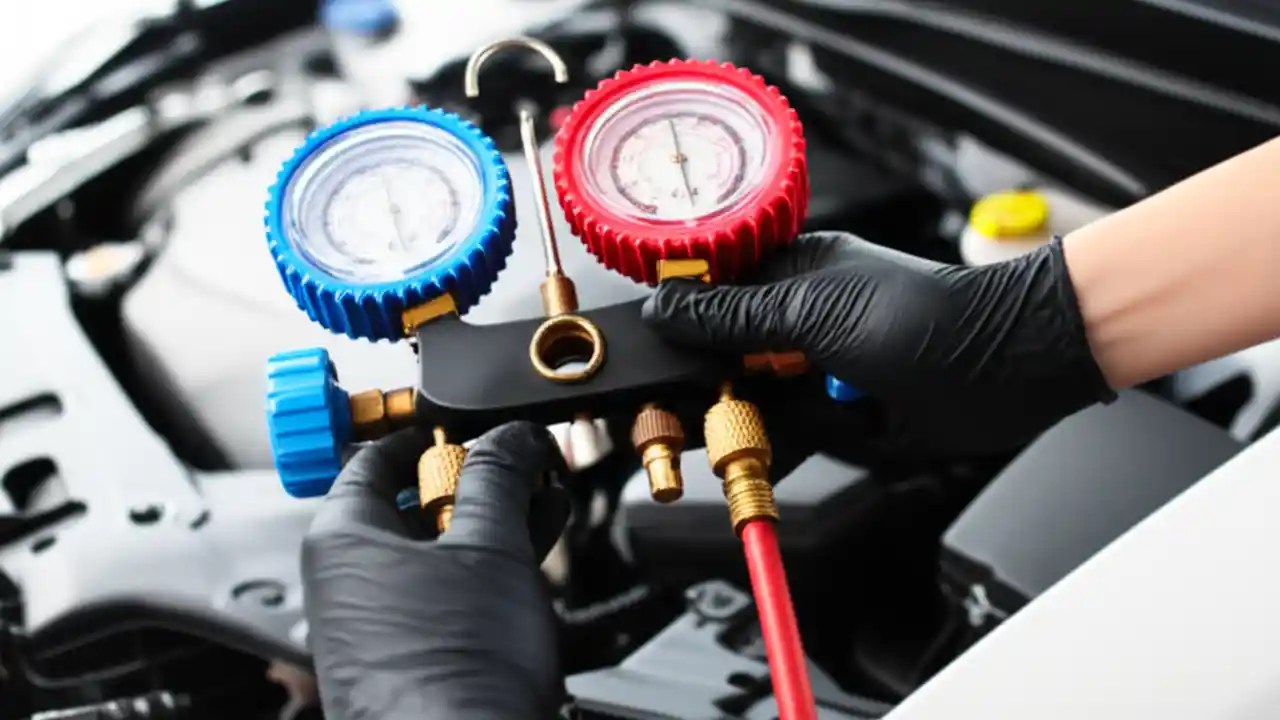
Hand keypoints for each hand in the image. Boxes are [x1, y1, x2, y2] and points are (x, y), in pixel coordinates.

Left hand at [302, 422, 570, 719]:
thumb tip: (509, 438)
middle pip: (409, 501)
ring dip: (490, 519)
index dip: (426, 430)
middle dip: (473, 477)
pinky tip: (533, 546)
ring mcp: (380, 622)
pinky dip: (486, 564)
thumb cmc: (453, 670)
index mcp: (343, 539)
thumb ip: (499, 477)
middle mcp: (350, 580)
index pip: (372, 457)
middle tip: (519, 459)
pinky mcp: (413, 654)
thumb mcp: (489, 547)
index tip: (467, 419)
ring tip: (541, 496)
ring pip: (436, 547)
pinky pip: (448, 589)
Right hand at [643, 232, 1114, 453]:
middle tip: (664, 411)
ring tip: (698, 438)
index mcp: (788, 276)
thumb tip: (666, 307)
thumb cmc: (929, 316)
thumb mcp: (815, 311)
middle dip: (693, 383)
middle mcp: (796, 322)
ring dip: (725, 421)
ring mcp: (814, 371)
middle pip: (719, 354)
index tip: (642, 353)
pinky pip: (782, 437)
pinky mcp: (834, 416)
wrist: (1008, 370)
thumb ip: (735, 314)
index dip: (673, 324)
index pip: (708, 295)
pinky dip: (763, 451)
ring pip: (745, 400)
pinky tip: (744, 462)